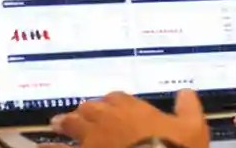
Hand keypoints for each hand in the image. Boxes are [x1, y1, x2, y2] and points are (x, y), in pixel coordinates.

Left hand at [47, 89, 208, 147]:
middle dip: (86, 109)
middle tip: (80, 113)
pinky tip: (42, 146)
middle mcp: (108, 118)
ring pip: (73, 123)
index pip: (117, 98)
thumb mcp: (193, 128)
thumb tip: (187, 93)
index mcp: (132, 109)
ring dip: (65, 122)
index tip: (113, 105)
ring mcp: (91, 139)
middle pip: (91, 107)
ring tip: (57, 123)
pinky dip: (51, 147)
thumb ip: (188, 108)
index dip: (114, 102)